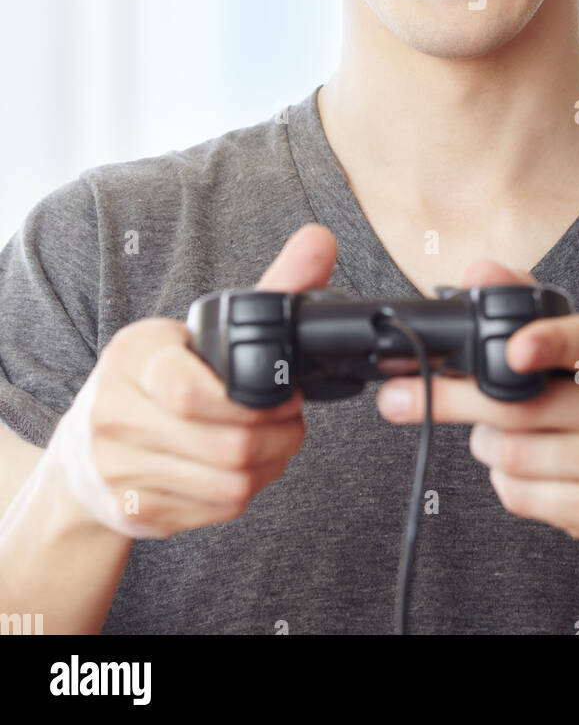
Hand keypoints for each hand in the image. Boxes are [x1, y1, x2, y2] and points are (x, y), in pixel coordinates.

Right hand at [44, 223, 338, 539]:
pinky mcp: (138, 512)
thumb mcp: (196, 330)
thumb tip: (321, 239)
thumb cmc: (154, 380)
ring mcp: (122, 470)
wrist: (84, 452)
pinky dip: (248, 490)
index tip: (285, 394)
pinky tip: (249, 468)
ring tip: (277, 441)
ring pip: (229, 483)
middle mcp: (115, 415)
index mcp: (132, 358)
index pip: (188, 390)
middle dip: (279, 435)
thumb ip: (268, 289)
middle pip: (226, 445)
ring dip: (271, 464)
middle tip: (293, 419)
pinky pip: (218, 510)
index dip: (252, 401)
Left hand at [376, 259, 578, 570]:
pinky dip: (507, 483)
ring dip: (486, 444)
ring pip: (513, 453)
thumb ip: (531, 307)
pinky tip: (530, 472)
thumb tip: (476, 270)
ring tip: (504, 437)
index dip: (548, 342)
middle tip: (397, 397)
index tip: (513, 349)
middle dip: (453, 400)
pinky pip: (523, 495)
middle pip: (523, 405)